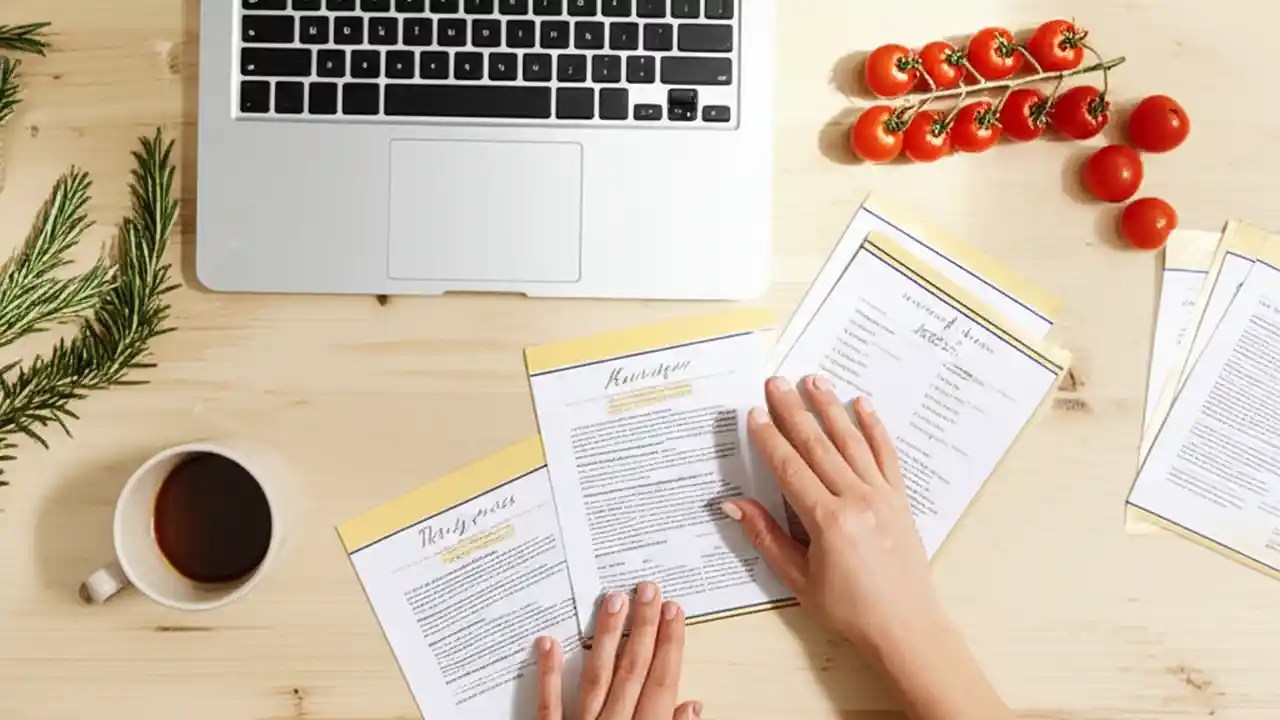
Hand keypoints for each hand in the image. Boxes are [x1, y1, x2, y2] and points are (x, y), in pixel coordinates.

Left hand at [535, 582, 702, 719]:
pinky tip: (549, 642)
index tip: (673, 610)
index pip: (662, 683)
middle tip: (648, 590)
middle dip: (643, 628)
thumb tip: (694, 706)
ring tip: (613, 601)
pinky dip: (549, 674)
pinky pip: (550, 706)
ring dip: (606, 637)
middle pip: (632, 671)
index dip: (670, 645)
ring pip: (596, 678)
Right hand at [726, 375, 943, 653]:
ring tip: (813, 379)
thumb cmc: (849, 611)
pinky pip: (886, 454)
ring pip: (852, 441)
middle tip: (775, 382)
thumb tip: (734, 504)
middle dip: (794, 410)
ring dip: (830, 408)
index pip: (790, 468)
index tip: (755, 413)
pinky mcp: (900, 499)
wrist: (905, 628)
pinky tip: (862, 404)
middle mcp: (857, 500)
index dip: (770, 438)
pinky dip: (874, 427)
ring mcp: (882, 496)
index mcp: (828, 521)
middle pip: (818, 445)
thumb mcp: (798, 579)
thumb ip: (767, 537)